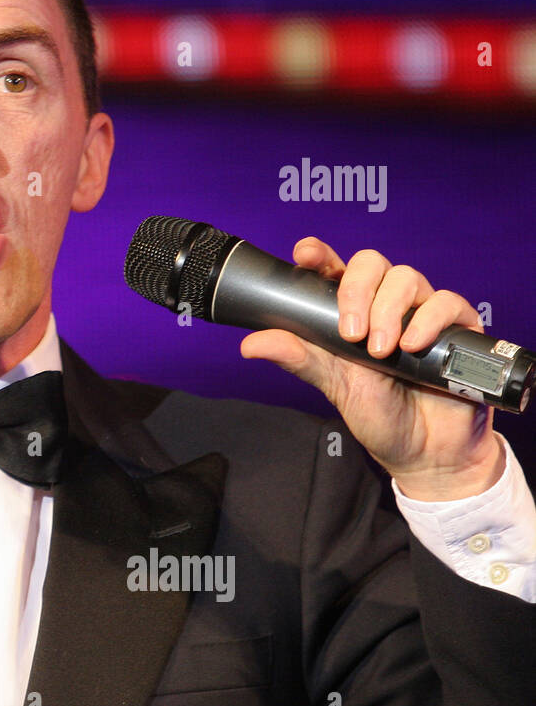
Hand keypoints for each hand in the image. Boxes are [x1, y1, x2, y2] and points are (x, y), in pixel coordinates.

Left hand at [239, 236, 503, 500]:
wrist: (424, 451)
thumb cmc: (377, 413)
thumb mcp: (333, 385)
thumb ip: (298, 358)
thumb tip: (248, 344)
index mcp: (349, 312)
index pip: (333, 269)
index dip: (319, 254)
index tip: (304, 255)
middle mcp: (384, 304)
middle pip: (371, 263)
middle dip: (356, 290)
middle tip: (350, 333)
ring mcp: (421, 312)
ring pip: (406, 277)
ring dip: (388, 311)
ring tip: (380, 351)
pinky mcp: (456, 326)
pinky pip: (447, 301)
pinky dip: (428, 319)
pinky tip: (413, 345)